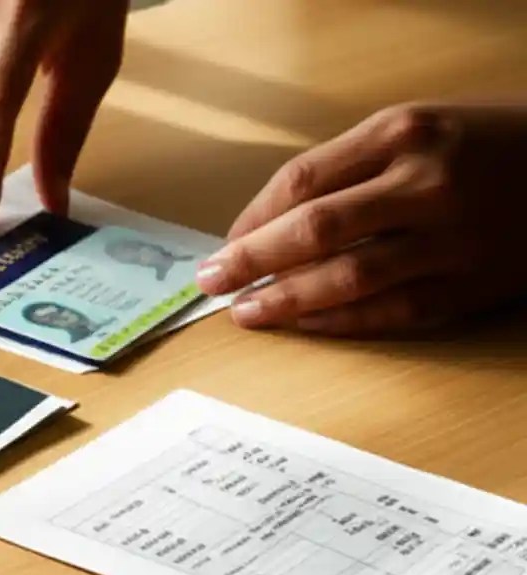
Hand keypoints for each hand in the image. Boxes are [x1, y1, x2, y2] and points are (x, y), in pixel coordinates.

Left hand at [197, 101, 526, 335]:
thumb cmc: (481, 146)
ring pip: (350, 277)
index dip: (251, 220)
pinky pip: (392, 311)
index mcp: (403, 132)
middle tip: (212, 282)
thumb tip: (266, 224)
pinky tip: (305, 327)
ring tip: (247, 313)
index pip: (302, 181)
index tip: (223, 245)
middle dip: (251, 261)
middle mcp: (427, 182)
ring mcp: (453, 237)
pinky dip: (341, 322)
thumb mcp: (417, 128)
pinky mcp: (473, 285)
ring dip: (287, 300)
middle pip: (315, 228)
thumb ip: (347, 168)